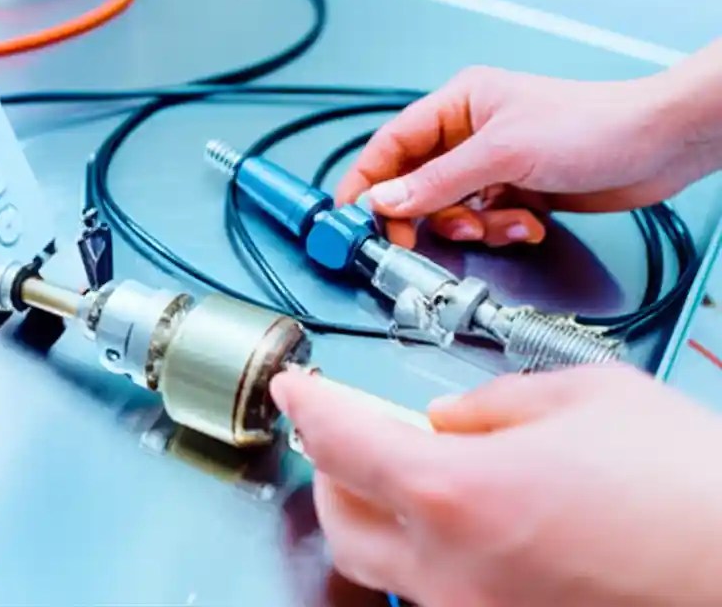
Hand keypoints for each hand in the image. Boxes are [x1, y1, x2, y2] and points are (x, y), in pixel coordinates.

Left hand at [270, 365, 721, 606]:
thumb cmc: (692, 492)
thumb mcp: (589, 398)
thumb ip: (495, 403)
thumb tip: (451, 417)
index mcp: (454, 493)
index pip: (339, 440)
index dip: (307, 405)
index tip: (294, 389)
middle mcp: (449, 570)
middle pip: (338, 517)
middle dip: (332, 466)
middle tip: (351, 430)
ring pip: (384, 565)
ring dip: (382, 514)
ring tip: (419, 474)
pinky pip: (441, 592)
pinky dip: (436, 552)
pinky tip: (478, 524)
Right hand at [335, 65, 721, 247]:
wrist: (660, 145)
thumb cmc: (594, 123)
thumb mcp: (502, 154)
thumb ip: (436, 182)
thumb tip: (384, 201)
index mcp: (458, 105)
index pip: (391, 145)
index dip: (366, 182)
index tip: (350, 218)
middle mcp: (471, 133)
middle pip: (416, 184)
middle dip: (423, 215)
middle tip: (417, 240)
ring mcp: (494, 165)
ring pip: (451, 210)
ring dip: (471, 227)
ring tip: (500, 223)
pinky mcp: (518, 192)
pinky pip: (485, 222)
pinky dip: (501, 230)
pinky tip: (529, 223)